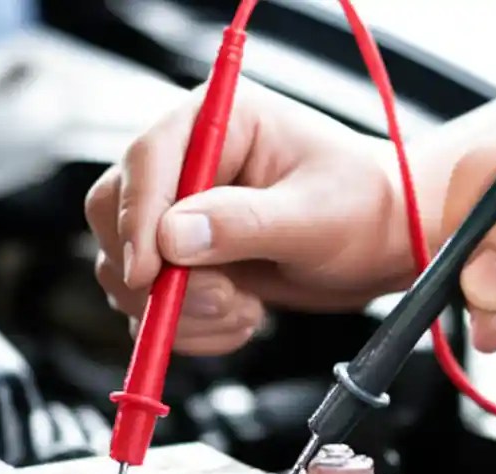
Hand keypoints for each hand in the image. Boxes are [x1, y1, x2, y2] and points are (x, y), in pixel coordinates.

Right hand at [85, 81, 409, 355]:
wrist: (381, 245)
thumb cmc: (365, 208)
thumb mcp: (316, 215)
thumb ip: (244, 223)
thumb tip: (174, 238)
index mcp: (214, 122)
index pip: (146, 160)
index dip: (138, 217)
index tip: (148, 271)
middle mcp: (183, 164)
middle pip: (114, 215)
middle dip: (156, 274)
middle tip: (221, 297)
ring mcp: (174, 216)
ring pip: (123, 271)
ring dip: (179, 309)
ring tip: (246, 308)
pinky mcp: (176, 264)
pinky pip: (146, 307)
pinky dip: (187, 329)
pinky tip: (241, 317)